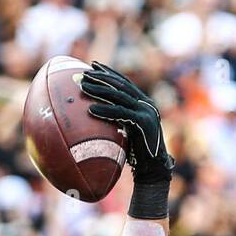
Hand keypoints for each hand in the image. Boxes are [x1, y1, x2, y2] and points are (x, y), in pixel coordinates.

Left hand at [79, 62, 174, 218]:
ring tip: (82, 86)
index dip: (108, 72)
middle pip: (120, 85)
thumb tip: (92, 117)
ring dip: (99, 89)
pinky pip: (121, 114)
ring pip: (119, 96)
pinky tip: (91, 109)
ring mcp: (146, 112)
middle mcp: (146, 104)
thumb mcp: (125, 132)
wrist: (153, 170)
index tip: (93, 65)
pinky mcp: (144, 123)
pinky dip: (105, 110)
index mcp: (143, 103)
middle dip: (101, 77)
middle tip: (83, 73)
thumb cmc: (136, 155)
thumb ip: (116, 121)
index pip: (124, 83)